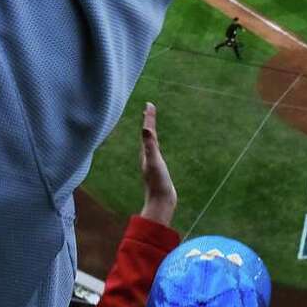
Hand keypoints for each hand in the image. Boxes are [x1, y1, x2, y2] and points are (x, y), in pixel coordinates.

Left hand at [138, 102, 178, 226]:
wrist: (161, 202)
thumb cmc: (158, 183)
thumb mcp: (155, 161)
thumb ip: (150, 145)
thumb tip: (145, 128)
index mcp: (146, 153)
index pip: (147, 131)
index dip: (149, 117)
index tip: (149, 104)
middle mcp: (147, 156)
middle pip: (146, 135)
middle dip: (148, 122)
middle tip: (148, 109)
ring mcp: (152, 163)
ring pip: (150, 144)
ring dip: (150, 133)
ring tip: (150, 126)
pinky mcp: (158, 170)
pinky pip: (156, 152)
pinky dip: (156, 145)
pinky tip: (156, 148)